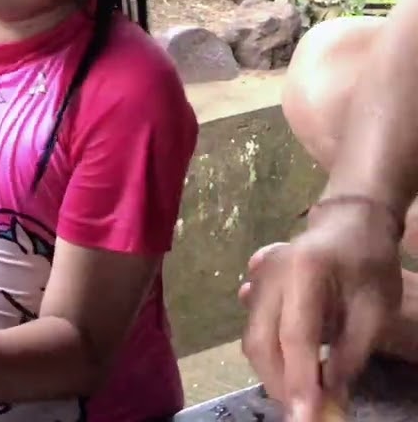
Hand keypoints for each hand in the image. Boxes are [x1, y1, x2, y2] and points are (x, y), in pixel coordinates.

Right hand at [241, 201, 402, 420]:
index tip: (308, 416)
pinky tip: (291, 373)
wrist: (347, 225)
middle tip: (305, 414)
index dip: (300, 380)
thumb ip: (352, 352)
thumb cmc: (368, 263)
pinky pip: (254, 332)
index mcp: (304, 272)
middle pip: (262, 341)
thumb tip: (330, 396)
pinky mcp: (255, 291)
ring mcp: (257, 282)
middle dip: (280, 384)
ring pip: (252, 340)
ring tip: (302, 398)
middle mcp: (269, 276)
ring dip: (273, 375)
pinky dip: (270, 359)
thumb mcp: (375, 309)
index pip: (296, 336)